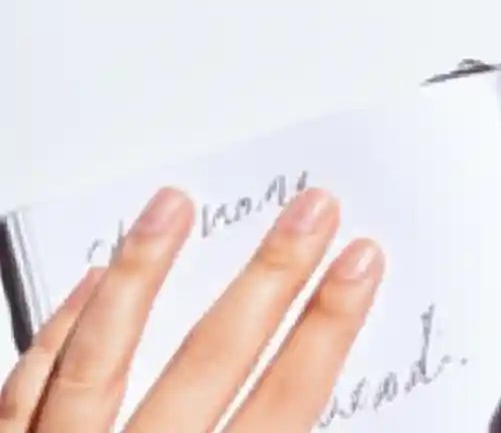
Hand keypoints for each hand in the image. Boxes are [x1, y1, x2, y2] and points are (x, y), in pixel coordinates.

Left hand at [0, 187, 383, 431]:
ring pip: (103, 357)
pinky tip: (88, 282)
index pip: (284, 403)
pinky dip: (62, 330)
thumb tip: (305, 391)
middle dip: (270, 277)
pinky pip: (27, 387)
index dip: (328, 328)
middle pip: (210, 361)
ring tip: (173, 205)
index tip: (359, 267)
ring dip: (145, 273)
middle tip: (310, 211)